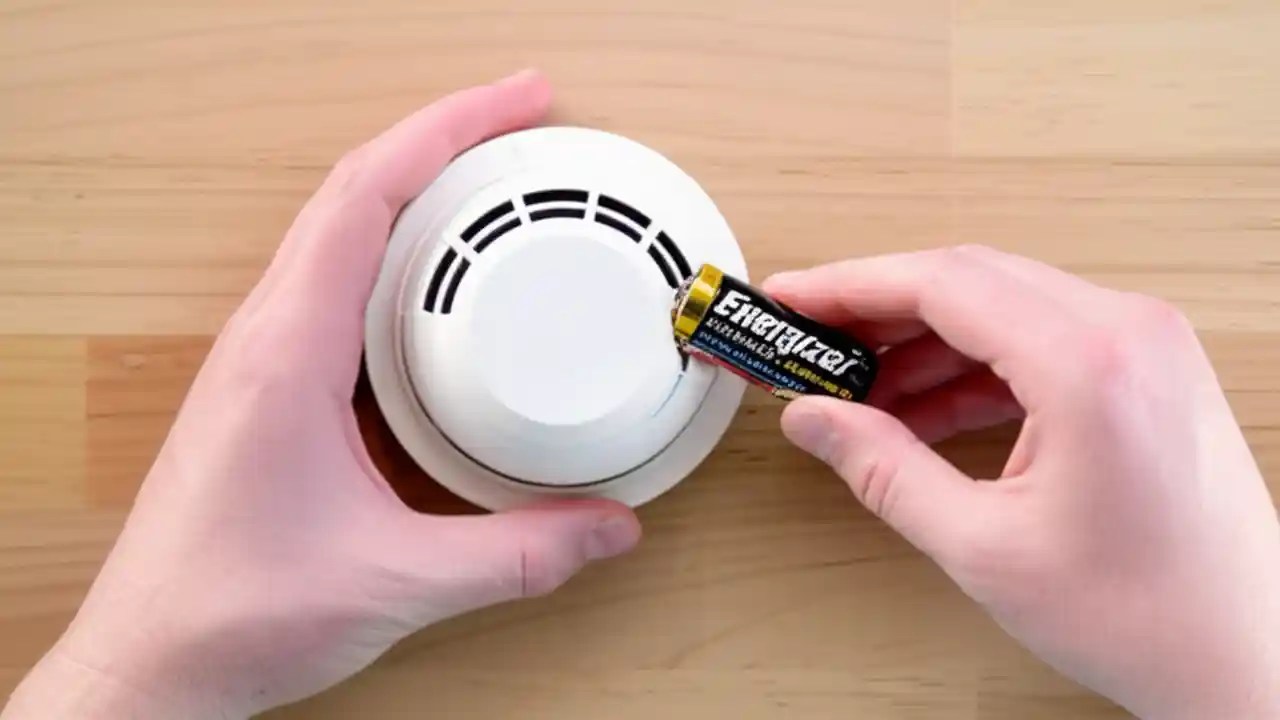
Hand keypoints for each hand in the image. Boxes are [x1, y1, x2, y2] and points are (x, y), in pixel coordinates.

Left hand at [2, 70, 640, 719]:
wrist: (150, 662)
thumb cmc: (230, 612)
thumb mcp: (395, 581)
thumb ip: (515, 555)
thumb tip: (607, 527)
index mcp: (288, 353)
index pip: (365, 198)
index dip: (445, 131)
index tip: (514, 102)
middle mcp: (268, 339)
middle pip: (355, 193)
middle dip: (445, 141)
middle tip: (523, 124)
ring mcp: (266, 360)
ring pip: (341, 235)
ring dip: (416, 192)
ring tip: (491, 184)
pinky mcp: (274, 389)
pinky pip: (339, 287)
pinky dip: (398, 255)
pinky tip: (442, 284)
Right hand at [765, 246, 1279, 719]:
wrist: (1248, 653)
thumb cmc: (1148, 613)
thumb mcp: (985, 546)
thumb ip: (884, 469)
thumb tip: (815, 419)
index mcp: (1091, 364)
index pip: (942, 284)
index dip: (850, 287)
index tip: (791, 299)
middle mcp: (1127, 333)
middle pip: (969, 281)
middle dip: (878, 310)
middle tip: (810, 341)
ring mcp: (1145, 347)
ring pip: (1002, 307)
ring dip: (923, 342)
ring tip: (856, 389)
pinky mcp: (1147, 372)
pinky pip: (1039, 341)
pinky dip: (972, 366)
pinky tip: (921, 409)